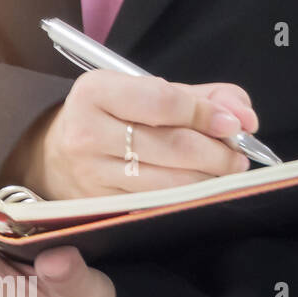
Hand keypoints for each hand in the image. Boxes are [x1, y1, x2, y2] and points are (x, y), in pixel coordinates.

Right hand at [7, 71, 259, 199]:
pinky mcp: (100, 205)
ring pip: (167, 181)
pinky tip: (200, 188)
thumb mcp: (143, 91)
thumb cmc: (110, 117)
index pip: (162, 102)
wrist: (53, 157)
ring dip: (207, 179)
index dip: (204, 114)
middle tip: (239, 155)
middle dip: (216, 152)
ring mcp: (92, 174)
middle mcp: (87, 133)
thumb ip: (200, 95)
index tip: (235, 124)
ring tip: (226, 171)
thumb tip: (244, 116)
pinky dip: (186, 196)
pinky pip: (155, 202)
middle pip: (170, 146)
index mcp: (96, 91)